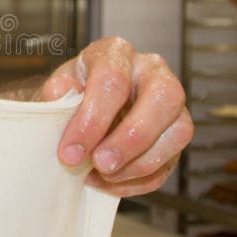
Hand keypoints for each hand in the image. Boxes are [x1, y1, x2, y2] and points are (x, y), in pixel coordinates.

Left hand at [39, 37, 192, 196]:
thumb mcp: (57, 88)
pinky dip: (140, 180)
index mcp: (116, 54)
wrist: (78, 111)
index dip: (92, 120)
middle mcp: (152, 71)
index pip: (113, 80)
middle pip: (163, 97)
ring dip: (139, 163)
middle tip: (100, 164)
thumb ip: (58, 91)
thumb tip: (60, 93)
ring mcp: (171, 104)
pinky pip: (170, 162)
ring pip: (179, 132)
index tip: (70, 152)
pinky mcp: (175, 135)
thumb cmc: (71, 96)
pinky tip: (111, 182)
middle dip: (130, 138)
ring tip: (103, 175)